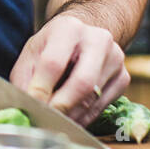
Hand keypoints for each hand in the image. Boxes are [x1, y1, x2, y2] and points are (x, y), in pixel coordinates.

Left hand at [9, 13, 128, 127]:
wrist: (83, 36)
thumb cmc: (52, 46)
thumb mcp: (32, 54)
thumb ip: (25, 79)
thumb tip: (25, 108)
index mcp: (69, 28)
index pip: (54, 63)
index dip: (41, 88)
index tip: (32, 105)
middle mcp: (98, 39)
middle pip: (82, 82)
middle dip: (62, 106)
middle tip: (46, 119)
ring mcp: (115, 58)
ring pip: (92, 99)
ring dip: (70, 116)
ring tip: (54, 120)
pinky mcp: (124, 77)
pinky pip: (101, 107)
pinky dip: (83, 118)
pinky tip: (70, 116)